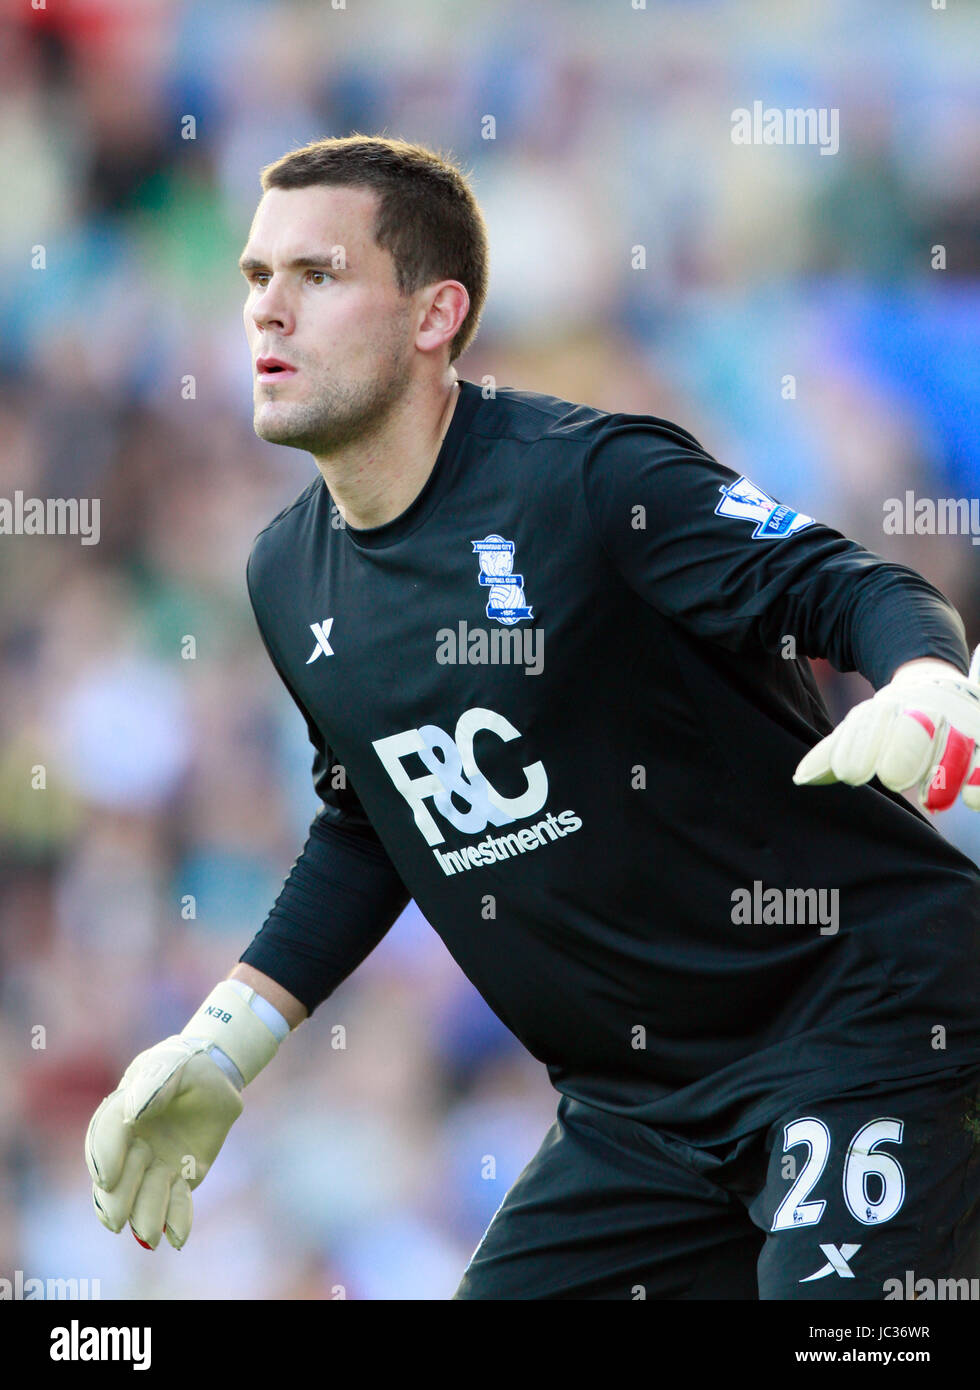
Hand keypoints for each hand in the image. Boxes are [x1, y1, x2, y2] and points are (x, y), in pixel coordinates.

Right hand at [85, 1036, 242, 1249]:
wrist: (213, 1079)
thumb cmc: (186, 1068)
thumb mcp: (173, 1065)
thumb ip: (154, 1085)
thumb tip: (132, 1114)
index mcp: (120, 1113)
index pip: (105, 1136)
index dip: (104, 1158)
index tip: (107, 1178)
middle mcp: (131, 1146)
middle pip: (116, 1179)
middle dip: (115, 1201)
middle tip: (117, 1220)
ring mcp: (153, 1166)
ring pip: (143, 1197)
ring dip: (144, 1217)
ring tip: (153, 1236)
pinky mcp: (179, 1179)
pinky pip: (175, 1203)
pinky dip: (176, 1220)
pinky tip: (178, 1237)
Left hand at [793, 648, 979, 811]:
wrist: (936, 684)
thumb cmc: (891, 719)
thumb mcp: (861, 728)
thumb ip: (833, 752)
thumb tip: (801, 778)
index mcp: (891, 709)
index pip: (876, 723)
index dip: (863, 746)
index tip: (850, 772)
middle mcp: (930, 714)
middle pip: (919, 729)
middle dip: (905, 748)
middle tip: (890, 776)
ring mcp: (964, 726)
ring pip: (960, 742)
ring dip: (947, 769)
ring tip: (932, 799)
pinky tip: (971, 799)